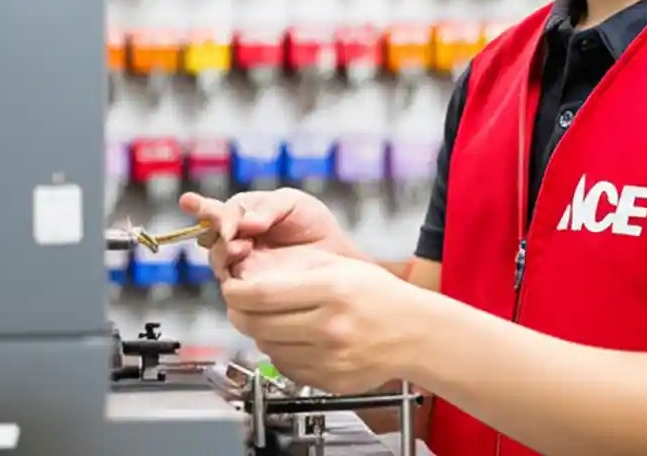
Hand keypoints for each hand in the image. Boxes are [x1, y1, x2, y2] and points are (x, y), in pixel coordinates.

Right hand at [179, 188, 365, 280]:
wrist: (338, 257)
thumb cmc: (315, 226)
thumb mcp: (294, 203)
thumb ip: (268, 207)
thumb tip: (245, 221)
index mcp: (242, 215)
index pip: (216, 211)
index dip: (202, 207)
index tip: (190, 202)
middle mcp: (237, 241)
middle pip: (210, 236)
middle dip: (214, 231)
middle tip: (227, 230)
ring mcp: (242, 266)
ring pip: (218, 260)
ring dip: (223, 251)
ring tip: (241, 246)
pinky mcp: (251, 289)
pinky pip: (234, 284)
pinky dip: (235, 274)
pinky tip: (244, 264)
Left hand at [221, 249, 427, 393]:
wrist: (415, 333)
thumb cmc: (381, 297)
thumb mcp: (341, 266)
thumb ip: (297, 267)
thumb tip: (253, 272)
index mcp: (332, 290)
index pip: (262, 295)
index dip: (236, 293)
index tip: (231, 289)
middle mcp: (330, 326)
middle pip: (258, 325)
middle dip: (240, 314)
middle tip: (240, 306)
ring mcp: (330, 358)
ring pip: (268, 348)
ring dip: (260, 334)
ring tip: (271, 321)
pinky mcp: (330, 380)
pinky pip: (287, 367)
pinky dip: (280, 353)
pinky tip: (293, 339)